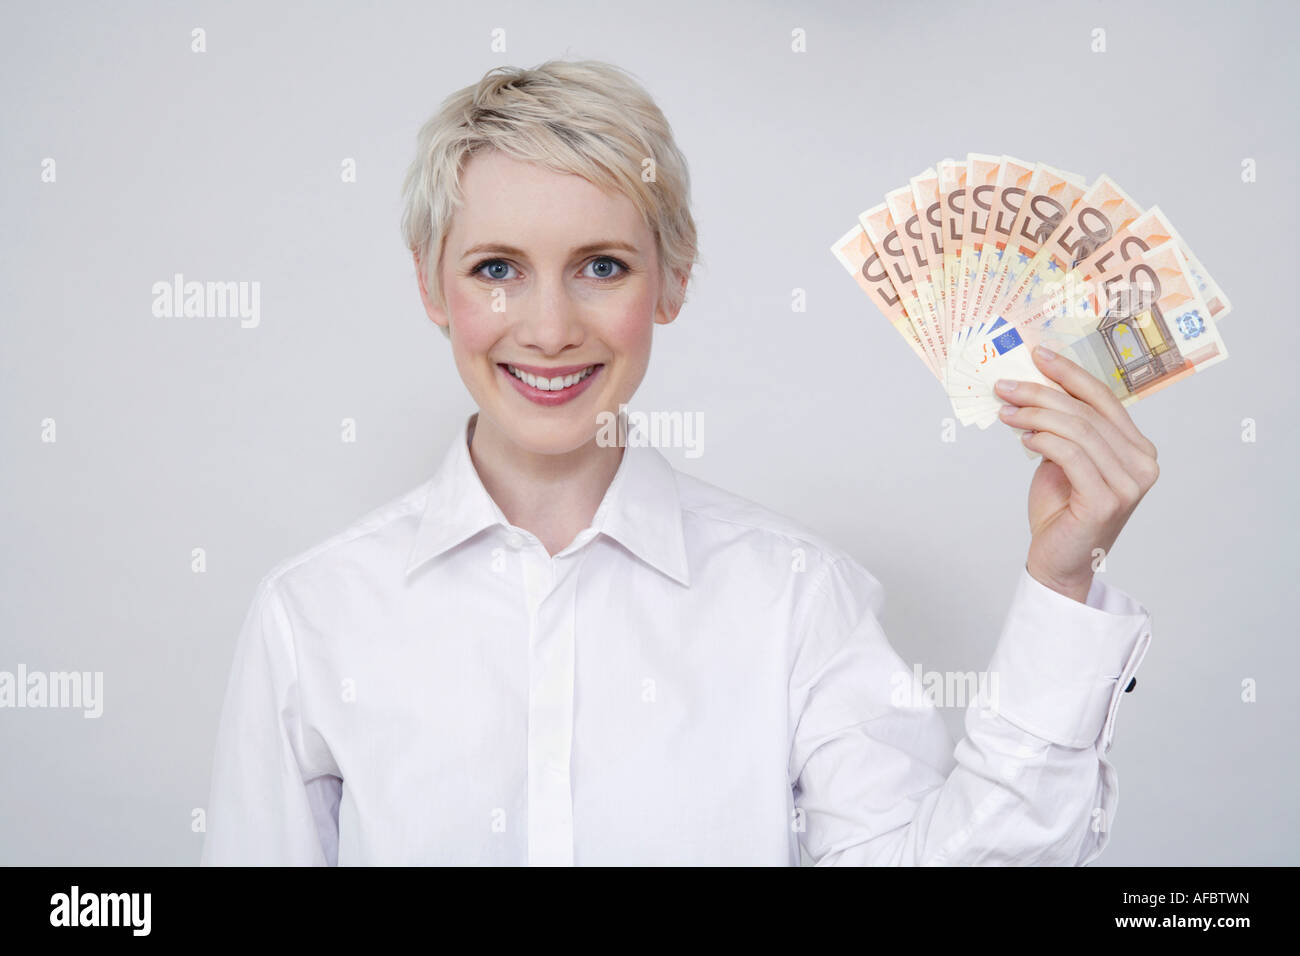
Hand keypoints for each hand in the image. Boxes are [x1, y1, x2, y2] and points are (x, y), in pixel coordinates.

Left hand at [994, 345, 1159, 603]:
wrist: (1058, 560)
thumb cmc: (1060, 510)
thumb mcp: (1062, 458)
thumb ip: (1063, 428)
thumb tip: (1034, 386)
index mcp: (1138, 448)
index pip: (1104, 398)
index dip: (1070, 374)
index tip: (1038, 356)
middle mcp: (1143, 463)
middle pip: (1087, 411)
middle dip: (1042, 393)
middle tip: (1006, 386)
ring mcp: (1130, 484)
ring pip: (1078, 430)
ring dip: (1036, 414)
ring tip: (1006, 411)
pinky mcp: (1107, 500)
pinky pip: (1071, 455)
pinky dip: (1043, 440)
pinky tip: (1024, 437)